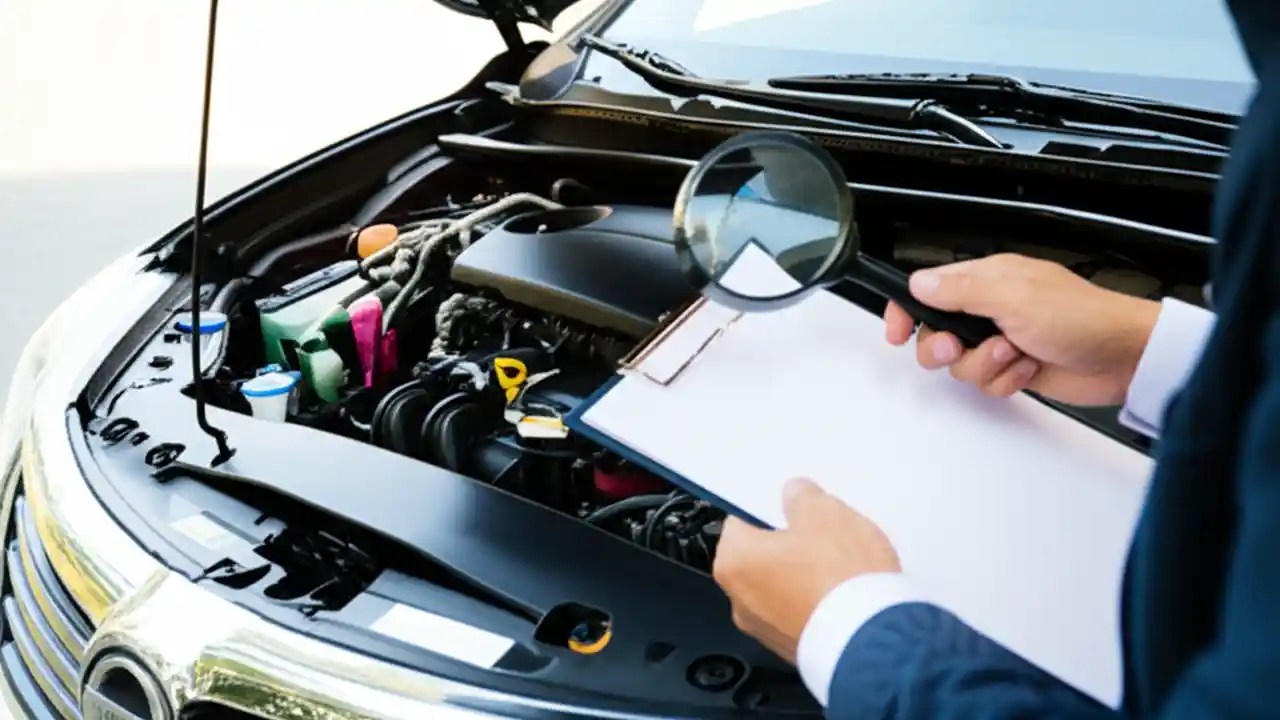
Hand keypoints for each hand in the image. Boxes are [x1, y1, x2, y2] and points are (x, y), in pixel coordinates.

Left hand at [712, 478, 898, 662]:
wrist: (870, 638)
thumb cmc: (839, 576)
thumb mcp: (823, 512)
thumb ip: (801, 496)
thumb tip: (796, 494)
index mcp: (733, 561)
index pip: (740, 522)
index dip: (769, 511)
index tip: (789, 508)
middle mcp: (740, 601)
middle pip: (761, 558)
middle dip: (790, 546)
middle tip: (822, 536)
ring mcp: (766, 630)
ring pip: (782, 589)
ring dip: (805, 577)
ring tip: (841, 567)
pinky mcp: (794, 649)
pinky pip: (801, 615)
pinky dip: (818, 604)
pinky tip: (845, 594)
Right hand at [884, 253, 1160, 404]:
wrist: (1125, 357)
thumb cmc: (1082, 318)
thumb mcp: (1014, 297)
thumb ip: (960, 290)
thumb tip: (919, 283)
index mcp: (987, 279)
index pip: (929, 289)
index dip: (906, 310)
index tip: (897, 331)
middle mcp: (990, 308)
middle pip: (936, 333)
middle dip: (944, 347)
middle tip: (959, 346)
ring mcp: (1002, 340)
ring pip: (960, 363)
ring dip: (984, 365)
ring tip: (1014, 354)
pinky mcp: (1015, 368)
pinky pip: (986, 382)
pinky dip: (1004, 381)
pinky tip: (1028, 368)